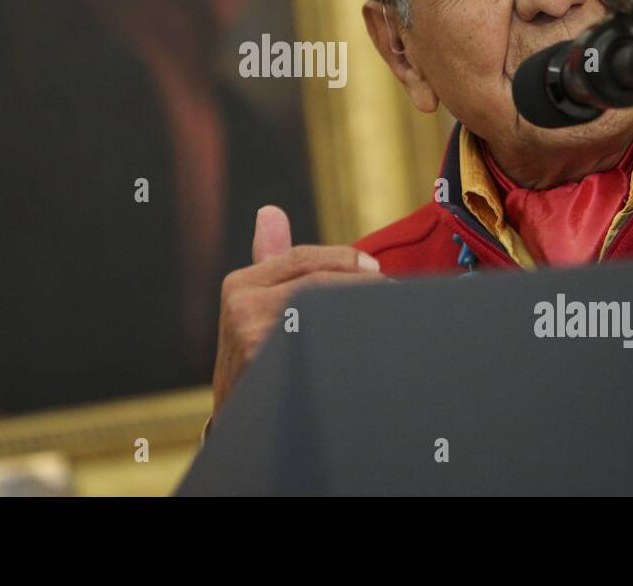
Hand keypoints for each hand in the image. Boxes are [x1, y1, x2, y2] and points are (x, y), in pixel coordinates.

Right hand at [210, 205, 383, 415]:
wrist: (241, 420)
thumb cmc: (254, 357)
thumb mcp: (251, 303)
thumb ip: (269, 258)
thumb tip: (270, 211)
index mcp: (240, 284)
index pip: (302, 258)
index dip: (343, 260)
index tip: (375, 268)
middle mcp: (242, 307)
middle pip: (316, 282)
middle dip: (359, 284)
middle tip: (393, 291)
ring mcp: (255, 338)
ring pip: (322, 309)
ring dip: (362, 309)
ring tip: (390, 312)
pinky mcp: (271, 366)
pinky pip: (322, 342)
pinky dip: (352, 338)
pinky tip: (372, 341)